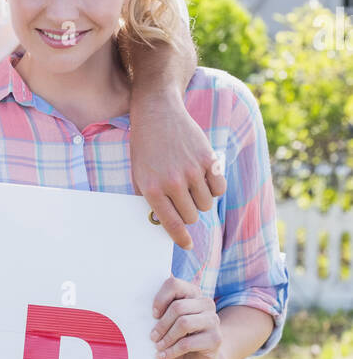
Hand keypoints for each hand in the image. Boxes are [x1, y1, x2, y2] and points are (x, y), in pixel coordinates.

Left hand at [130, 92, 225, 249]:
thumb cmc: (146, 147)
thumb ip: (151, 199)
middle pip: (191, 216)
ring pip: (206, 204)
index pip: (171, 223)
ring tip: (190, 186)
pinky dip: (214, 188)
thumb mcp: (139, 174)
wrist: (157, 113)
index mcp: (152, 188)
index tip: (187, 245)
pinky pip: (219, 188)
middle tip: (183, 201)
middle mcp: (172, 182)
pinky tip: (204, 179)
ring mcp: (192, 170)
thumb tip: (165, 222)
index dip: (180, 238)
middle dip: (188, 213)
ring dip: (200, 200)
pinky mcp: (208, 159)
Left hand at [151, 275, 223, 358]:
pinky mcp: (215, 338)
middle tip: (152, 337)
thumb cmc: (180, 337)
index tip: (153, 314)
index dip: (160, 298)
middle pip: (178, 307)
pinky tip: (163, 355)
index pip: (174, 284)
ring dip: (166, 338)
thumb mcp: (170, 321)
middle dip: (161, 324)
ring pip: (184, 323)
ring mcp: (213, 320)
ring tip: (158, 347)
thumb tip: (141, 305)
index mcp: (193, 293)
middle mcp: (206, 303)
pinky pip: (187, 343)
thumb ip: (162, 309)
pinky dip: (171, 351)